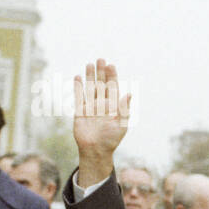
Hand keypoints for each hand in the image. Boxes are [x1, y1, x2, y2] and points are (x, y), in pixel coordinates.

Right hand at [72, 59, 131, 186]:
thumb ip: (124, 109)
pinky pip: (79, 96)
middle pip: (101, 84)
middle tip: (101, 59)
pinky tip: (78, 77)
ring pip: (90, 88)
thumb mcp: (121, 124)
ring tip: (89, 64)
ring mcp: (91, 106)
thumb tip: (129, 94)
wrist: (95, 149)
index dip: (112, 76)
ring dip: (90, 76)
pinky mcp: (80, 111)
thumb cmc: (111, 139)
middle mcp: (102, 104)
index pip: (113, 87)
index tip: (111, 65)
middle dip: (101, 72)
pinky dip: (78, 87)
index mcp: (114, 106)